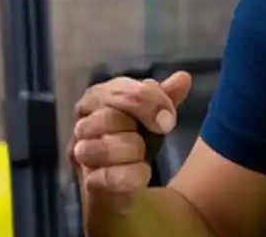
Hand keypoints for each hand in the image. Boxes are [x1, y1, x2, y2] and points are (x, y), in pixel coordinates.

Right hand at [70, 71, 193, 211]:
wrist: (124, 186)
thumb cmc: (132, 140)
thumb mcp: (151, 115)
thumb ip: (164, 97)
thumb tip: (183, 78)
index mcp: (96, 99)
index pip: (118, 91)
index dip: (148, 102)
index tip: (169, 120)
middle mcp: (82, 124)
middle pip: (108, 117)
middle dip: (139, 128)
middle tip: (154, 135)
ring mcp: (82, 155)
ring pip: (105, 147)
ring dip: (133, 151)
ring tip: (141, 155)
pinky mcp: (90, 183)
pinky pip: (109, 177)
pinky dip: (133, 175)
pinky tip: (143, 173)